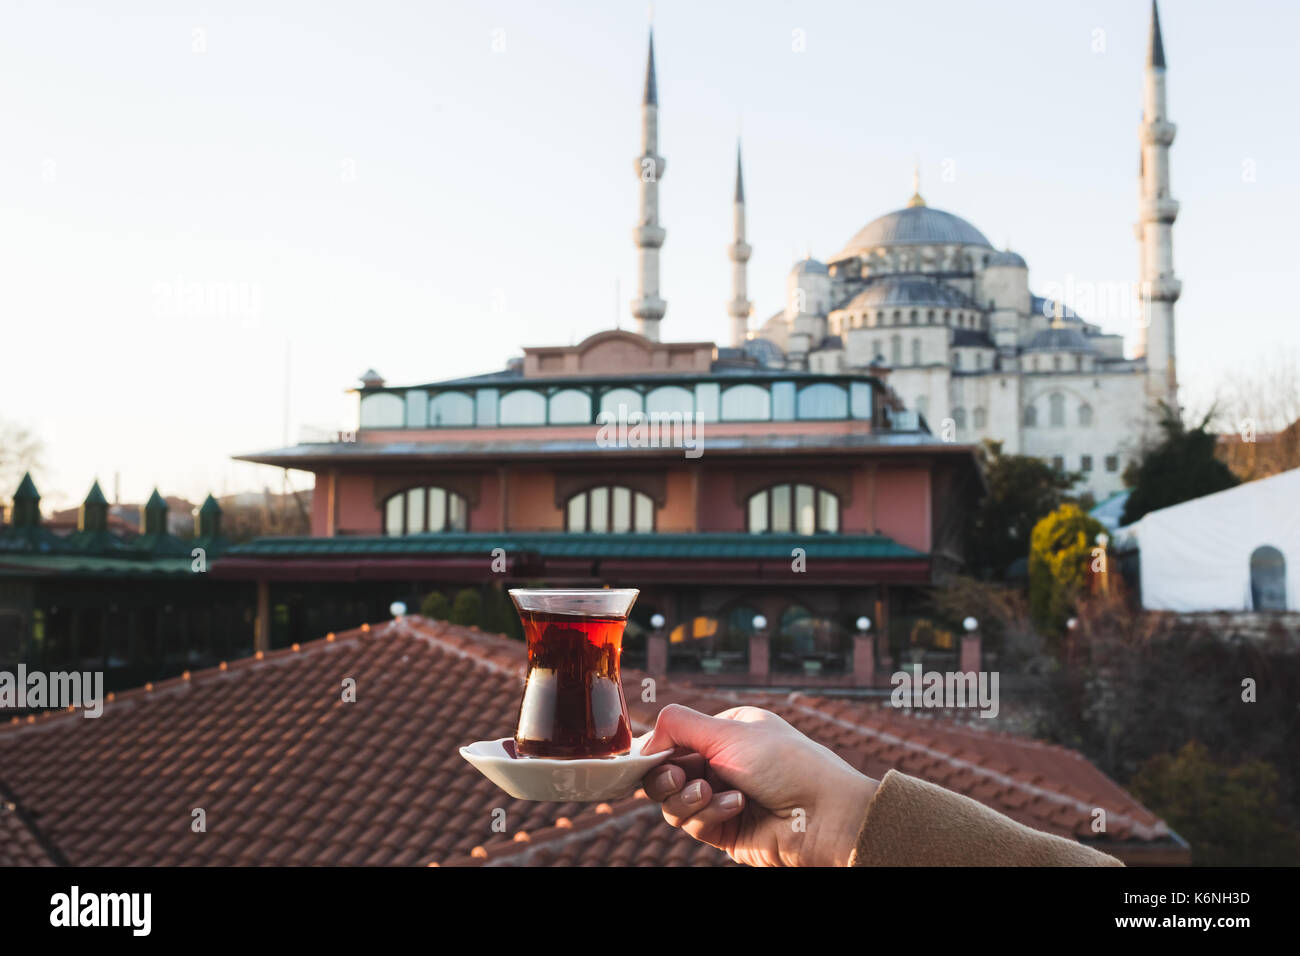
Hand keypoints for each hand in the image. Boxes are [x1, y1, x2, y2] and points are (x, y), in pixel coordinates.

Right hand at [640, 704, 878, 866]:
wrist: (824, 812)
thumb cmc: (785, 762)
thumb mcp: (729, 732)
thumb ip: (679, 726)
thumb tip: (644, 739)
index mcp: (724, 732)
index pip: (673, 739)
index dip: (656, 751)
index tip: (647, 759)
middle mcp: (720, 763)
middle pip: (665, 774)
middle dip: (665, 778)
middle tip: (678, 779)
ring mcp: (721, 798)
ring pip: (674, 803)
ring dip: (689, 798)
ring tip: (711, 792)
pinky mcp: (724, 830)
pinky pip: (693, 824)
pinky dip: (709, 813)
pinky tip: (736, 805)